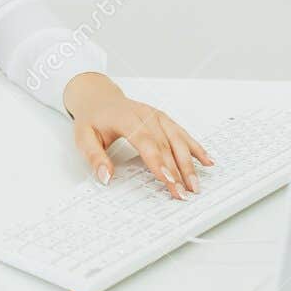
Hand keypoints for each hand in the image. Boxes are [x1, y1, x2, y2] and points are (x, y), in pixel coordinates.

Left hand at [62, 72, 211, 199]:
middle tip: (183, 192)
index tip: (167, 181)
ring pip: (178, 140)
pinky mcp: (164, 119)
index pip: (146, 142)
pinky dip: (196, 148)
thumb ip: (94, 157)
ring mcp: (157, 116)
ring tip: (195, 184)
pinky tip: (207, 161)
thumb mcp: (83, 137)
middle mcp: (145, 115)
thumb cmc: (93, 118)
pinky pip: (182, 134)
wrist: (99, 97)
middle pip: (165, 145)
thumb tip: (106, 177)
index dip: (158, 162)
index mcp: (125, 118)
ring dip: (189, 163)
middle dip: (176, 171)